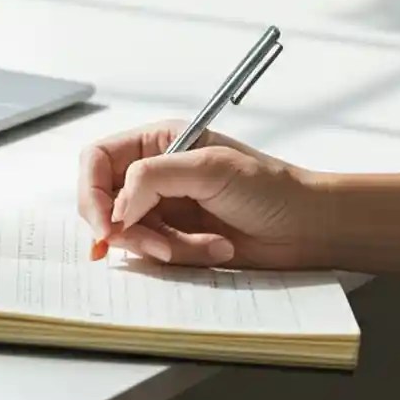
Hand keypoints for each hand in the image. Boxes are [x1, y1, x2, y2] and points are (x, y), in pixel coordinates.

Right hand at [78, 121, 328, 267]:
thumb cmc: (271, 188)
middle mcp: (152, 173)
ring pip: (127, 234)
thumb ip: (152, 177)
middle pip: (103, 202)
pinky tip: (213, 249)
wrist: (309, 228)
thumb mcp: (211, 168)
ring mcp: (161, 208)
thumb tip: (115, 207)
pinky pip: (151, 254)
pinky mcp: (173, 239)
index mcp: (156, 142)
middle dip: (129, 229)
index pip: (95, 160)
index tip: (108, 225)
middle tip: (158, 246)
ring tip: (206, 244)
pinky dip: (178, 257)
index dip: (91, 192)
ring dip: (163, 245)